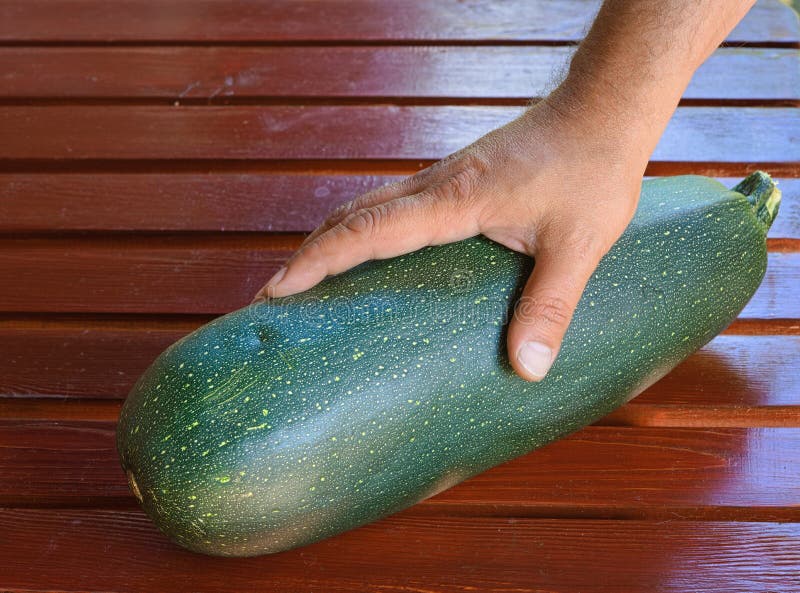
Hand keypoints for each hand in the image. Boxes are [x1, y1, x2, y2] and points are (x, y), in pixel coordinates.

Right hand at [255, 93, 648, 380]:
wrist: (600, 112)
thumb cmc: (591, 171)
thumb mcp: (578, 245)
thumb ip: (550, 305)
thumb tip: (527, 368)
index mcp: (454, 200)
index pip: (369, 231)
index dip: (319, 260)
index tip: (278, 290)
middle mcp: (435, 186)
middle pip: (351, 216)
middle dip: (307, 255)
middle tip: (273, 297)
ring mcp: (441, 180)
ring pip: (365, 207)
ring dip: (328, 240)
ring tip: (303, 280)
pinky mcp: (452, 181)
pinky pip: (389, 205)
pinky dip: (359, 231)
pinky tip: (364, 256)